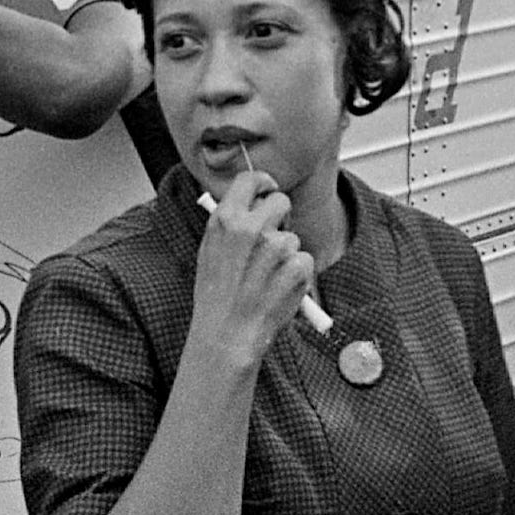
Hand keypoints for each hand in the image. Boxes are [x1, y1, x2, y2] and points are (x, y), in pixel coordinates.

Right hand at [184, 170, 314, 370]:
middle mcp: (252, 228)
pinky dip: (297, 274)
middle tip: (270, 242)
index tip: (268, 189)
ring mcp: (277, 247)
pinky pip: (305, 259)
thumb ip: (230, 223)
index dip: (263, 182)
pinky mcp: (297, 267)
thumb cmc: (216, 295)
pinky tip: (278, 289)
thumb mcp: (209, 250)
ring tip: (265, 279)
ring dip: (285, 254)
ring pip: (293, 237)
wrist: (227, 334)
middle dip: (280, 217)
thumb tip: (251, 201)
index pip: (251, 179)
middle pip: (281, 200)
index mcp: (226, 219)